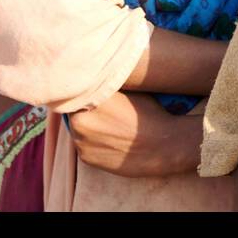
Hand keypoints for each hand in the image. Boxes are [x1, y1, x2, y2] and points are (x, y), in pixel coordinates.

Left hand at [69, 90, 198, 176]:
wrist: (163, 147)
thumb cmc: (151, 114)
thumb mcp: (130, 90)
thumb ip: (107, 86)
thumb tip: (95, 80)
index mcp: (90, 98)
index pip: (78, 90)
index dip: (87, 90)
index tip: (97, 90)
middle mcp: (79, 120)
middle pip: (74, 109)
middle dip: (86, 108)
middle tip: (106, 110)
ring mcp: (81, 141)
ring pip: (78, 128)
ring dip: (88, 126)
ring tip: (112, 126)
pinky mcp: (86, 158)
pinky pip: (84, 145)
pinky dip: (94, 142)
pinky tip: (113, 140)